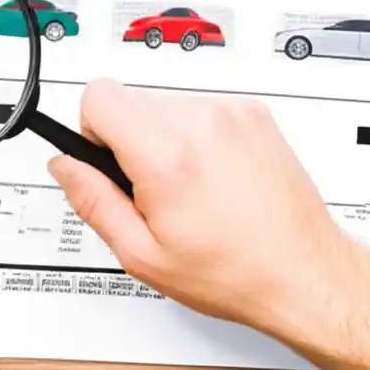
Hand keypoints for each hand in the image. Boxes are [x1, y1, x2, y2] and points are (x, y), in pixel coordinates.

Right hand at [48, 79, 368, 337]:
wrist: (304, 272)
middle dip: (128, 140)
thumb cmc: (235, 271)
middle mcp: (201, 122)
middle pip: (130, 99)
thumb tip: (65, 167)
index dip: (91, 130)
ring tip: (187, 189)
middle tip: (151, 190)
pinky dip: (196, 137)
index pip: (98, 97)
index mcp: (166, 156)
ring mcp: (232, 114)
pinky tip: (212, 178)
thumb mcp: (143, 254)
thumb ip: (93, 202)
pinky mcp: (254, 114)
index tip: (106, 160)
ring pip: (165, 104)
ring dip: (163, 138)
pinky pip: (201, 109)